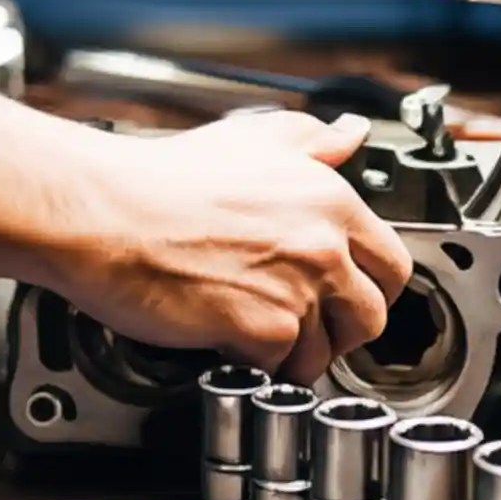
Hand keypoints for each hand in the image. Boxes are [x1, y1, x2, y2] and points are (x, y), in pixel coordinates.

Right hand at [45, 111, 412, 384]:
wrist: (106, 212)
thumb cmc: (164, 178)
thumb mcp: (253, 139)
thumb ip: (314, 141)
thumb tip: (351, 133)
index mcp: (331, 200)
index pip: (393, 263)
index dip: (371, 286)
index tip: (350, 295)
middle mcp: (325, 244)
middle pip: (373, 316)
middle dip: (343, 330)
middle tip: (308, 325)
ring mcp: (298, 289)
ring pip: (327, 352)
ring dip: (296, 353)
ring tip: (259, 334)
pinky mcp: (263, 328)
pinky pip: (280, 366)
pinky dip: (256, 362)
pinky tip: (228, 338)